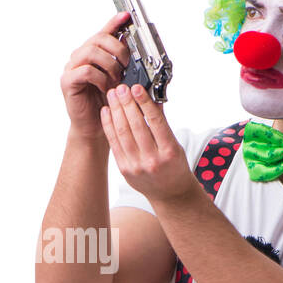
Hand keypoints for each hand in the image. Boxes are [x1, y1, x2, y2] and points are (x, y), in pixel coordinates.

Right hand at [60, 11, 131, 137]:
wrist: (95, 127)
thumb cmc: (106, 104)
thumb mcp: (120, 79)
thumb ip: (123, 63)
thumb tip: (137, 49)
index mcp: (92, 53)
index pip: (103, 32)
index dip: (115, 22)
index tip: (127, 16)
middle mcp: (79, 57)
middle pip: (98, 39)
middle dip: (117, 49)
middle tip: (126, 64)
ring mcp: (71, 68)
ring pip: (91, 52)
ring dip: (109, 64)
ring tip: (116, 78)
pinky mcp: (67, 82)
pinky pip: (85, 71)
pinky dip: (100, 78)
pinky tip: (106, 87)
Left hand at [101, 83, 199, 205]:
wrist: (170, 194)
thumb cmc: (175, 167)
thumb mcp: (175, 144)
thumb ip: (162, 124)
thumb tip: (152, 99)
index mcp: (169, 151)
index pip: (156, 122)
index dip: (144, 103)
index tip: (137, 88)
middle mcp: (152, 160)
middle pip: (136, 126)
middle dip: (126, 104)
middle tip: (121, 88)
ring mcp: (137, 166)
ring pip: (123, 133)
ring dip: (116, 111)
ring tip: (112, 95)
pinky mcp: (125, 170)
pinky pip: (114, 144)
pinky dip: (109, 126)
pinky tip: (107, 112)